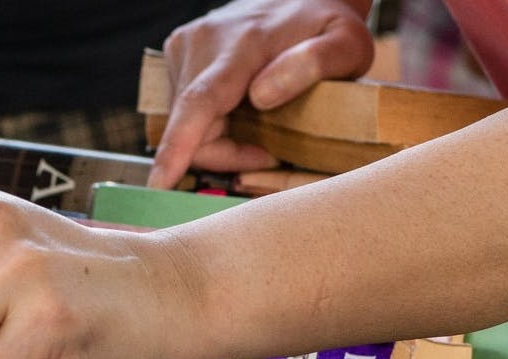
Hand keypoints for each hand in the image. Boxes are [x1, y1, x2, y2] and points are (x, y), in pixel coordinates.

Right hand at [149, 0, 375, 187]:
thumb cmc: (327, 26)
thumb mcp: (347, 44)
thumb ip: (315, 63)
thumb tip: (261, 96)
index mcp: (242, 45)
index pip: (200, 101)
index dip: (177, 146)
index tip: (160, 183)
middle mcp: (201, 42)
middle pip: (189, 125)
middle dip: (224, 153)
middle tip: (268, 151)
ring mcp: (183, 46)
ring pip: (181, 122)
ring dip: (215, 138)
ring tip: (256, 123)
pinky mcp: (176, 51)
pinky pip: (180, 108)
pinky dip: (205, 122)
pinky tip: (235, 107)